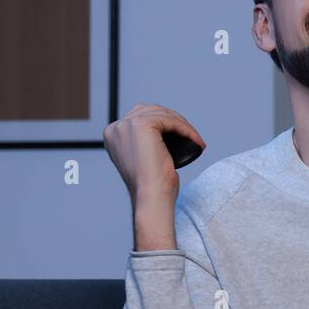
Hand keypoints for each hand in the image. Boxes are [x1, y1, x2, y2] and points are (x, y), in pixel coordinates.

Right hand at [103, 104, 205, 249]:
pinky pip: (171, 120)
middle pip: (151, 111)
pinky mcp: (142, 125)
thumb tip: (164, 134)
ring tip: (195, 140)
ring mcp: (127, 125)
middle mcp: (116, 128)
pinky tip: (196, 141)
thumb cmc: (151, 186)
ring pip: (162, 114)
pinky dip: (186, 129)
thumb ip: (144, 143)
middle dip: (173, 121)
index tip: (181, 137)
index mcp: (112, 135)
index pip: (140, 117)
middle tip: (191, 137)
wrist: (151, 197)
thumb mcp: (143, 159)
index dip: (164, 123)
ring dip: (182, 125)